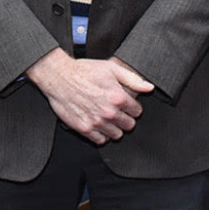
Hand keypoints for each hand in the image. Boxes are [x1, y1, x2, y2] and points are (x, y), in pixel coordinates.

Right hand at [26, 49, 152, 143]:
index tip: (126, 103)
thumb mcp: (111, 68)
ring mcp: (96, 122)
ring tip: (107, 117)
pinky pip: (101, 141)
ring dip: (114, 127)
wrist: (59, 77)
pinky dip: (101, 134)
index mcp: (118, 97)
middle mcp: (109, 112)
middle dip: (125, 118)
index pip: (137, 112)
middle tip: (116, 110)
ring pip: (117, 135)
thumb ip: (133, 79)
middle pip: (129, 125)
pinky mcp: (84, 129)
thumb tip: (149, 88)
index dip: (132, 106)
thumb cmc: (84, 71)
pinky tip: (98, 123)